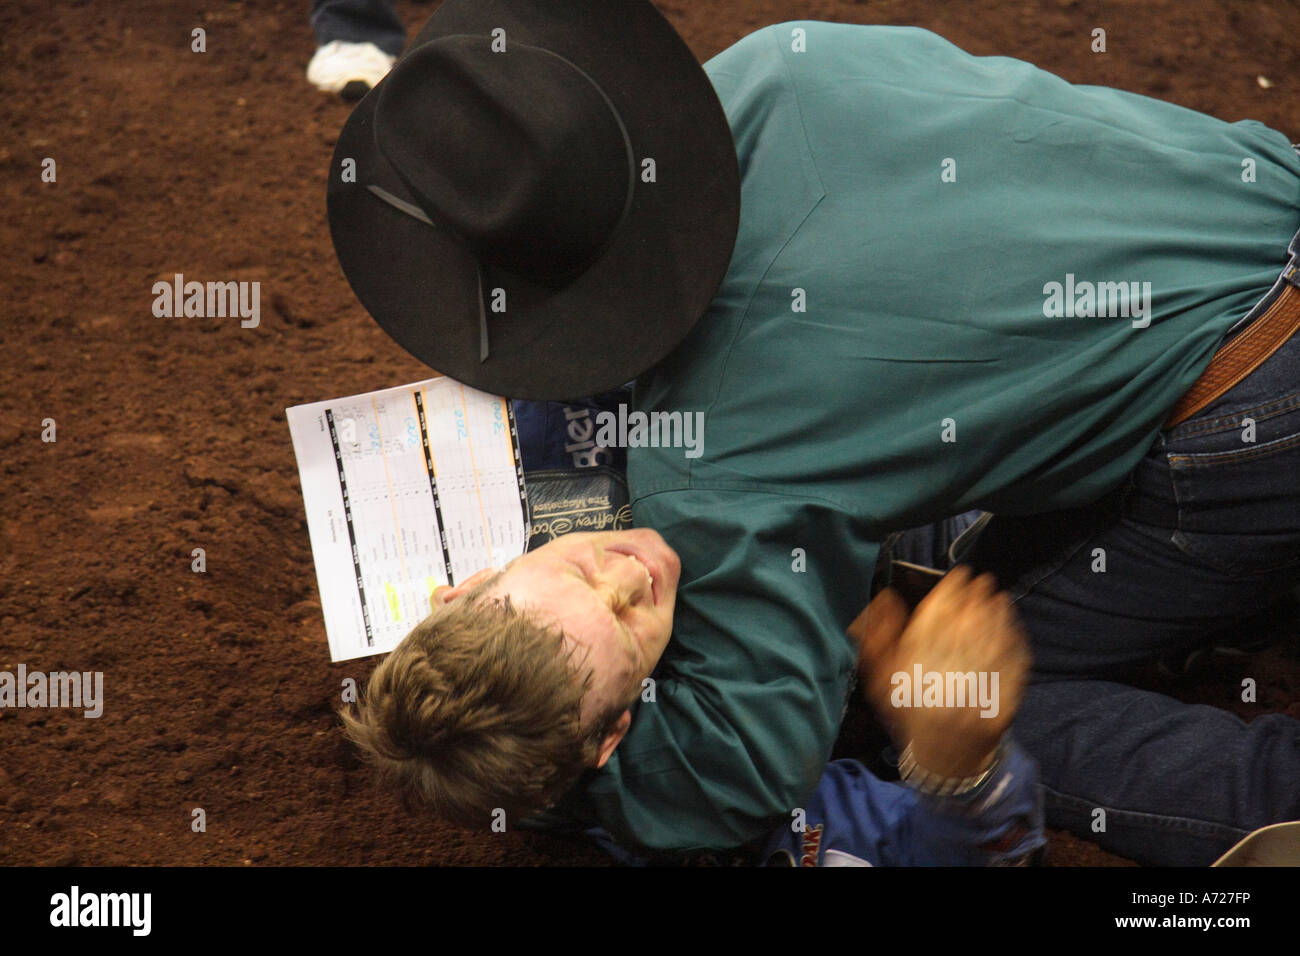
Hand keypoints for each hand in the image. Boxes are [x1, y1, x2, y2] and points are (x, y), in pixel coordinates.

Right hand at [848, 565, 1029, 778]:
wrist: (944, 759)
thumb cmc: (908, 714)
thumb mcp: (881, 680)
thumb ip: (878, 638)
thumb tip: (885, 598)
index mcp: (913, 671)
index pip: (935, 620)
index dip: (949, 593)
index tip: (959, 575)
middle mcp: (946, 680)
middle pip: (966, 628)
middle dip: (976, 599)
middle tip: (982, 580)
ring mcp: (978, 693)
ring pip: (991, 643)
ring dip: (997, 615)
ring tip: (998, 596)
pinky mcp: (1003, 703)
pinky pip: (1011, 666)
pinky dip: (1014, 641)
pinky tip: (1012, 625)